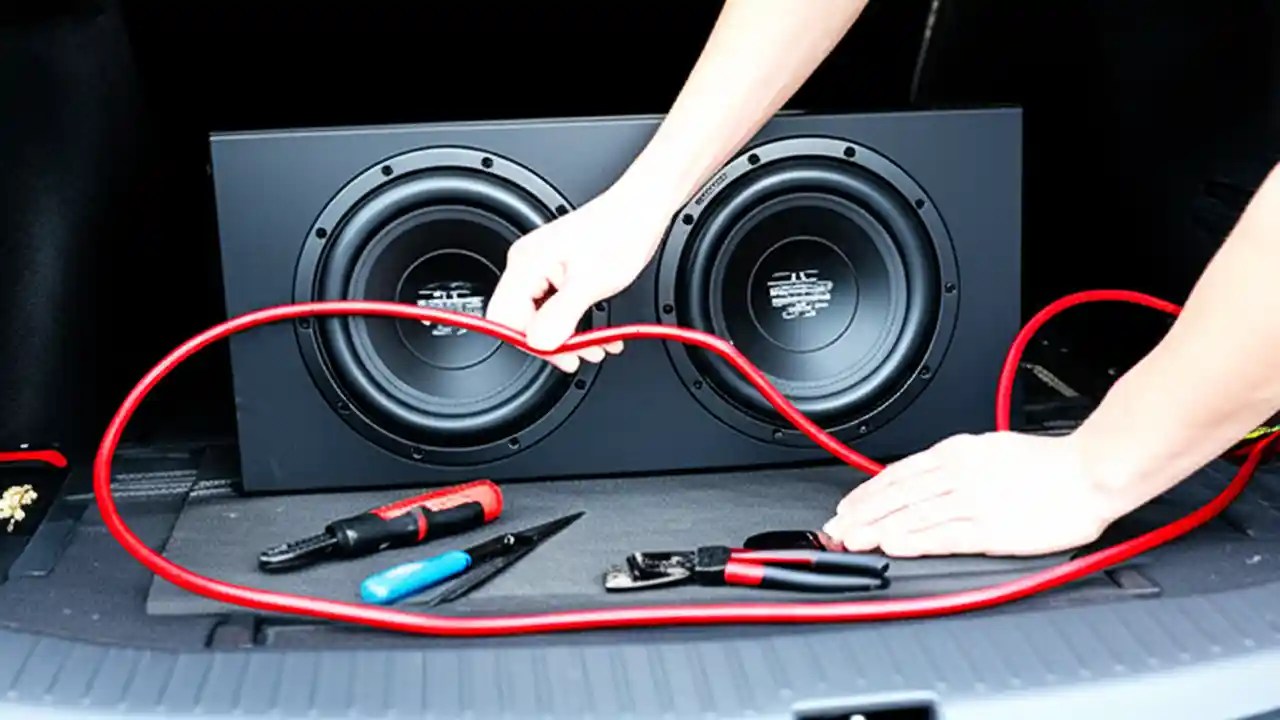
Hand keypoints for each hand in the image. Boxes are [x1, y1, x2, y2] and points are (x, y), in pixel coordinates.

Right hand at [486, 182, 670, 371]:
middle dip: (555, 342)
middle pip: (523, 321)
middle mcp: (528, 264)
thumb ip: (561, 316)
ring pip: (542, 316)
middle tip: (583, 352)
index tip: (562, 354)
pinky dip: (577, 322)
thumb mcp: (591, 282)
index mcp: (526, 265)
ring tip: (596, 344)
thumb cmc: (620, 231)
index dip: (533, 343)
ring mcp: (542, 266)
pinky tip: (597, 330)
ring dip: (570, 336)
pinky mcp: (557, 270)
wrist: (640, 208)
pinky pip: (556, 306)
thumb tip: (540, 343)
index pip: (506, 320)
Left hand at [822, 432, 1120, 556]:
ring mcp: (974, 501)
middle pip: (897, 494)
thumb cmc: (1050, 465)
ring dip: (877, 528)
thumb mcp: (991, 450)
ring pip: (913, 514)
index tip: (847, 506)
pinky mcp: (992, 528)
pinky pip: (944, 534)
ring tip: (852, 540)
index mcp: (959, 454)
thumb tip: (926, 477)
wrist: (1090, 471)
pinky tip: (893, 545)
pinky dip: (914, 539)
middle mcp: (959, 474)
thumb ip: (956, 465)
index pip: (900, 473)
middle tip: (836, 528)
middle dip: (862, 513)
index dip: (868, 491)